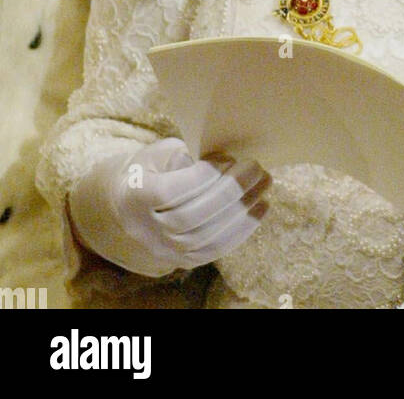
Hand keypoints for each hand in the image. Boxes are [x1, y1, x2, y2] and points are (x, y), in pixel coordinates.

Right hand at [68, 137, 270, 277]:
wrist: (129, 202)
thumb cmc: (150, 168)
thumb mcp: (158, 152)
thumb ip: (184, 155)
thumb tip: (224, 161)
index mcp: (134, 196)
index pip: (168, 193)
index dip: (200, 176)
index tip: (225, 158)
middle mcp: (146, 229)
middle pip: (190, 218)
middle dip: (229, 191)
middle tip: (256, 167)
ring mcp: (164, 250)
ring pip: (205, 238)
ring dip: (241, 211)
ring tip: (264, 183)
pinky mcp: (182, 260)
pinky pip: (214, 250)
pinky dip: (242, 230)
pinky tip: (260, 207)